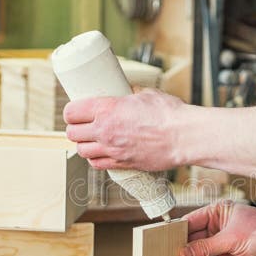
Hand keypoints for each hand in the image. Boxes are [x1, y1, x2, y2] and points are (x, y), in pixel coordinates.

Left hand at [63, 88, 185, 170]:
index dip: (71, 111)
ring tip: (91, 140)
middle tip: (82, 125)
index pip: (72, 112)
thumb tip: (125, 90)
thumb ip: (130, 94)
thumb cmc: (170, 114)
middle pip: (72, 133)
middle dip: (75, 128)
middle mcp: (105, 130)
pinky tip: (102, 153)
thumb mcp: (146, 94)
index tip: (75, 111)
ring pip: (82, 151)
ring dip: (84, 144)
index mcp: (107, 109)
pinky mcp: (122, 163)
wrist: (184, 137)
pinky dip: (96, 159)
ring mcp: (112, 149)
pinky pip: (97, 164)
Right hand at [179, 201, 255, 255]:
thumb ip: (206, 247)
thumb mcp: (231, 239)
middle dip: (179, 252)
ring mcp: (222, 244)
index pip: (190, 222)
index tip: (159, 243)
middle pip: (192, 240)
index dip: (175, 233)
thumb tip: (183, 253)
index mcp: (217, 212)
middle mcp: (217, 227)